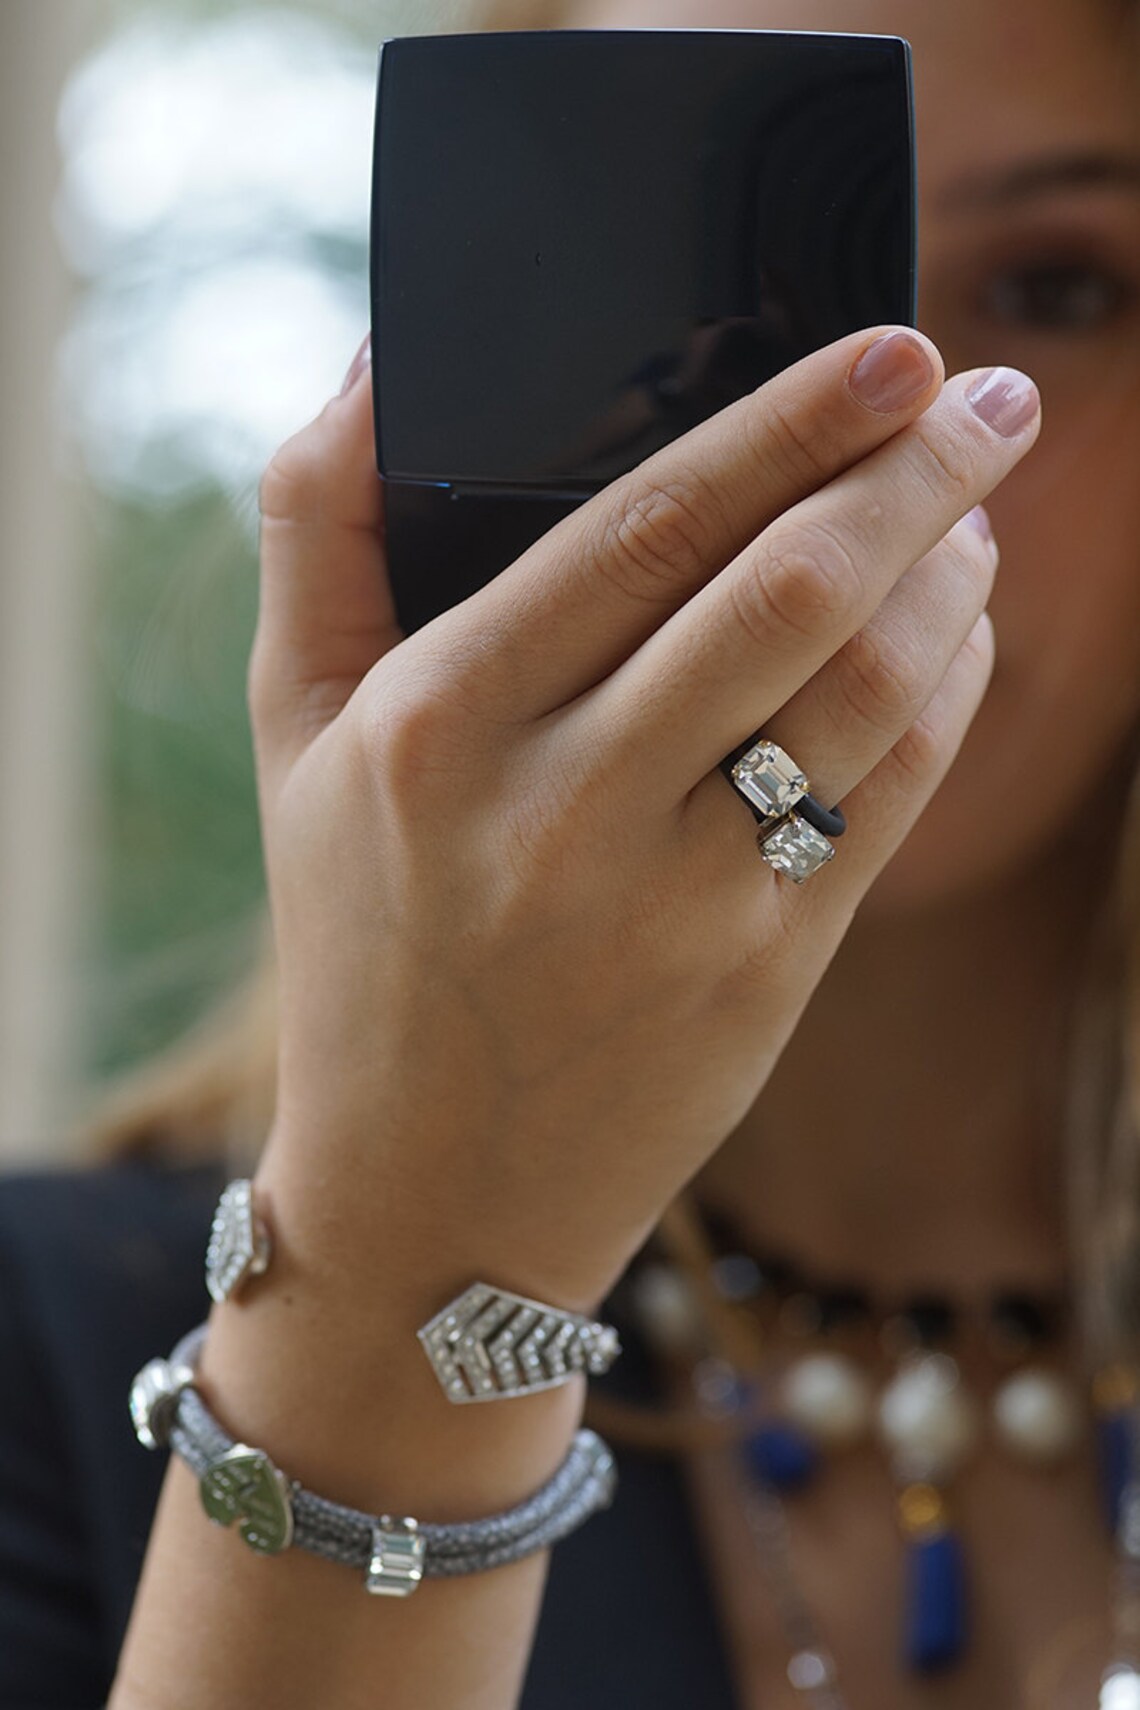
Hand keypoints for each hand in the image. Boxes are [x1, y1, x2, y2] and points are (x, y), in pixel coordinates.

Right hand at [249, 328, 1037, 1311]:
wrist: (429, 1196)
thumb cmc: (362, 943)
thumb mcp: (293, 737)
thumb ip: (320, 533)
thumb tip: (376, 360)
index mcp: (441, 721)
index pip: (646, 526)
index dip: (791, 422)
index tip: (893, 349)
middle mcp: (561, 804)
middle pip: (788, 590)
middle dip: (918, 471)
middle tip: (990, 399)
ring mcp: (674, 899)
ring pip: (864, 688)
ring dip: (948, 577)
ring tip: (973, 514)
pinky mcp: (762, 973)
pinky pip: (892, 795)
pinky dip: (949, 691)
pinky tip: (957, 632)